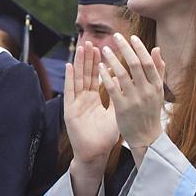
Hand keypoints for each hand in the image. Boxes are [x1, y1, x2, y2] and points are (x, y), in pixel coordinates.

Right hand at [64, 41, 118, 175]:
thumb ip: (119, 96)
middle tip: (91, 42)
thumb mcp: (115, 113)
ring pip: (77, 79)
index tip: (104, 48)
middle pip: (86, 75)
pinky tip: (70, 66)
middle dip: (88, 59)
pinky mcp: (70, 110)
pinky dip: (70, 78)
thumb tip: (125, 80)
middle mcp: (83, 99)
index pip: (96, 76)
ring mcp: (75, 103)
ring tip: (82, 48)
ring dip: (79, 63)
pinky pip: (70, 91)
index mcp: (93, 99)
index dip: (99, 63)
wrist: (94, 153)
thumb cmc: (104, 136)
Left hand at [100, 33, 165, 162]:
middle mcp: (147, 91)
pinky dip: (106, 76)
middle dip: (125, 48)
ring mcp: (134, 99)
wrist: (146, 137)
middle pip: (135, 64)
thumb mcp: (158, 91)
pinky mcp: (122, 108)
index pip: (148, 62)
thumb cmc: (151, 111)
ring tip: (104, 50)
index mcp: (157, 86)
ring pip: (122, 74)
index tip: (131, 37)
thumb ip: (158, 70)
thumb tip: (157, 49)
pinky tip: (99, 67)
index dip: (140, 48)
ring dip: (112, 59)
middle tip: (115, 36)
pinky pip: (112, 88)